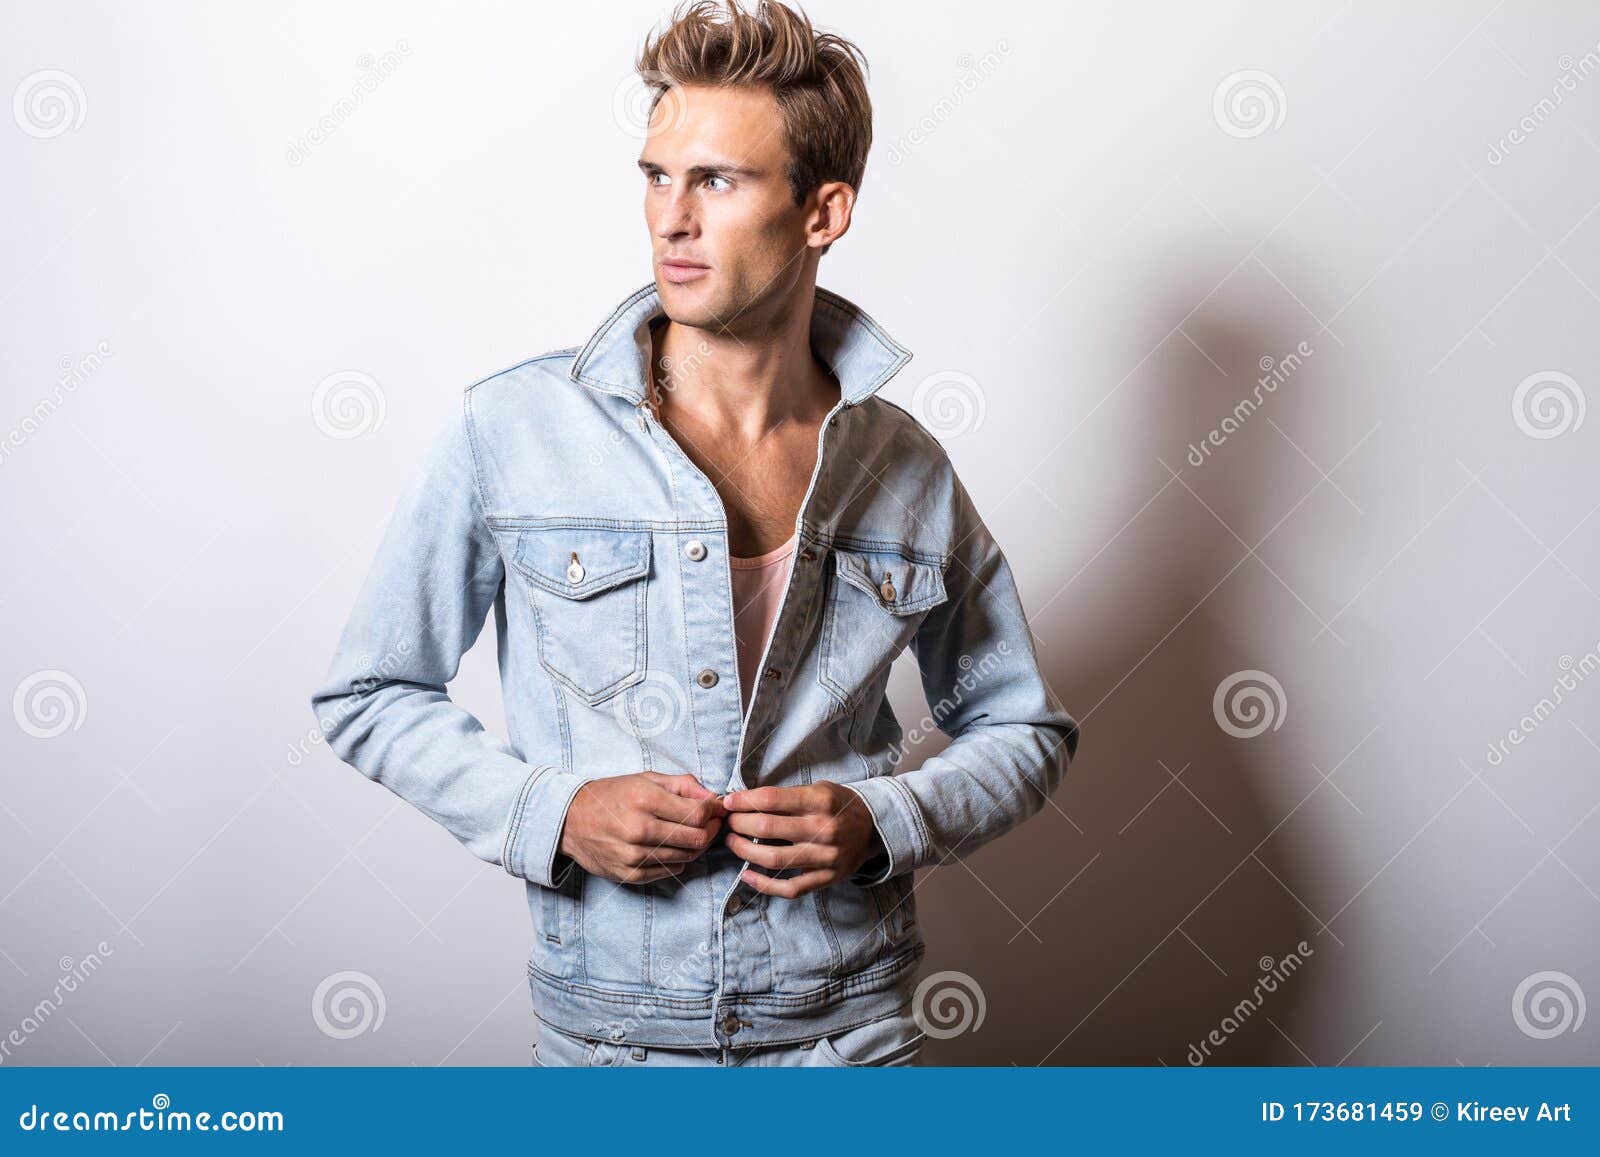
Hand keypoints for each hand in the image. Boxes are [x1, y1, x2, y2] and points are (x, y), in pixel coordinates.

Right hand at [558, 771, 724, 883]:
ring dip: (696, 846)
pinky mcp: (630, 874)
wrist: (570, 821)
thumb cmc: (611, 796)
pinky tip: (673, 847)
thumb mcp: (645, 779)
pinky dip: (679, 859)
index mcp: (644, 799)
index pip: (697, 813)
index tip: (716, 808)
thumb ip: (682, 785)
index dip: (714, 811)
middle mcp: (639, 829)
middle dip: (711, 830)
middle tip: (712, 823)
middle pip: (696, 838)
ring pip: (686, 856)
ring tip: (692, 833)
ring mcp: (634, 855)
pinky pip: (670, 871)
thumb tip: (712, 798)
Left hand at [720, 782, 884, 898]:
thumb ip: (787, 797)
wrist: (874, 827)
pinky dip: (764, 885)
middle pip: (767, 827)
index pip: (770, 799)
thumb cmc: (839, 805)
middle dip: (739, 823)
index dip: (743, 800)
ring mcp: (825, 857)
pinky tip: (747, 875)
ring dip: (744, 851)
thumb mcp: (819, 789)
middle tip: (728, 822)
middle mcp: (823, 829)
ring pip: (774, 859)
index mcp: (820, 801)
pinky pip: (790, 887)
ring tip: (732, 843)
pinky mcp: (826, 878)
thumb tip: (745, 801)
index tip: (728, 802)